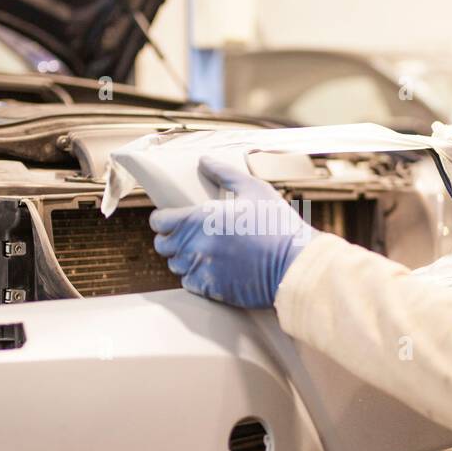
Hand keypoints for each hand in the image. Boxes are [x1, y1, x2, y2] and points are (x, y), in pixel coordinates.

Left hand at [149, 155, 318, 307]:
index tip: (174, 217)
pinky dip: (195, 276)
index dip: (164, 218)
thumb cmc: (276, 223)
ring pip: (174, 265)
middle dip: (170, 238)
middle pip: (161, 245)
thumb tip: (204, 160)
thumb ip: (224, 173)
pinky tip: (211, 268)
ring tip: (202, 251)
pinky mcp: (211, 290)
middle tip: (188, 234)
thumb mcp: (254, 189)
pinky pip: (188, 283)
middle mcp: (193, 245)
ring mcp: (200, 269)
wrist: (293, 264)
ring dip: (183, 258)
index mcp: (198, 219)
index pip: (158, 221)